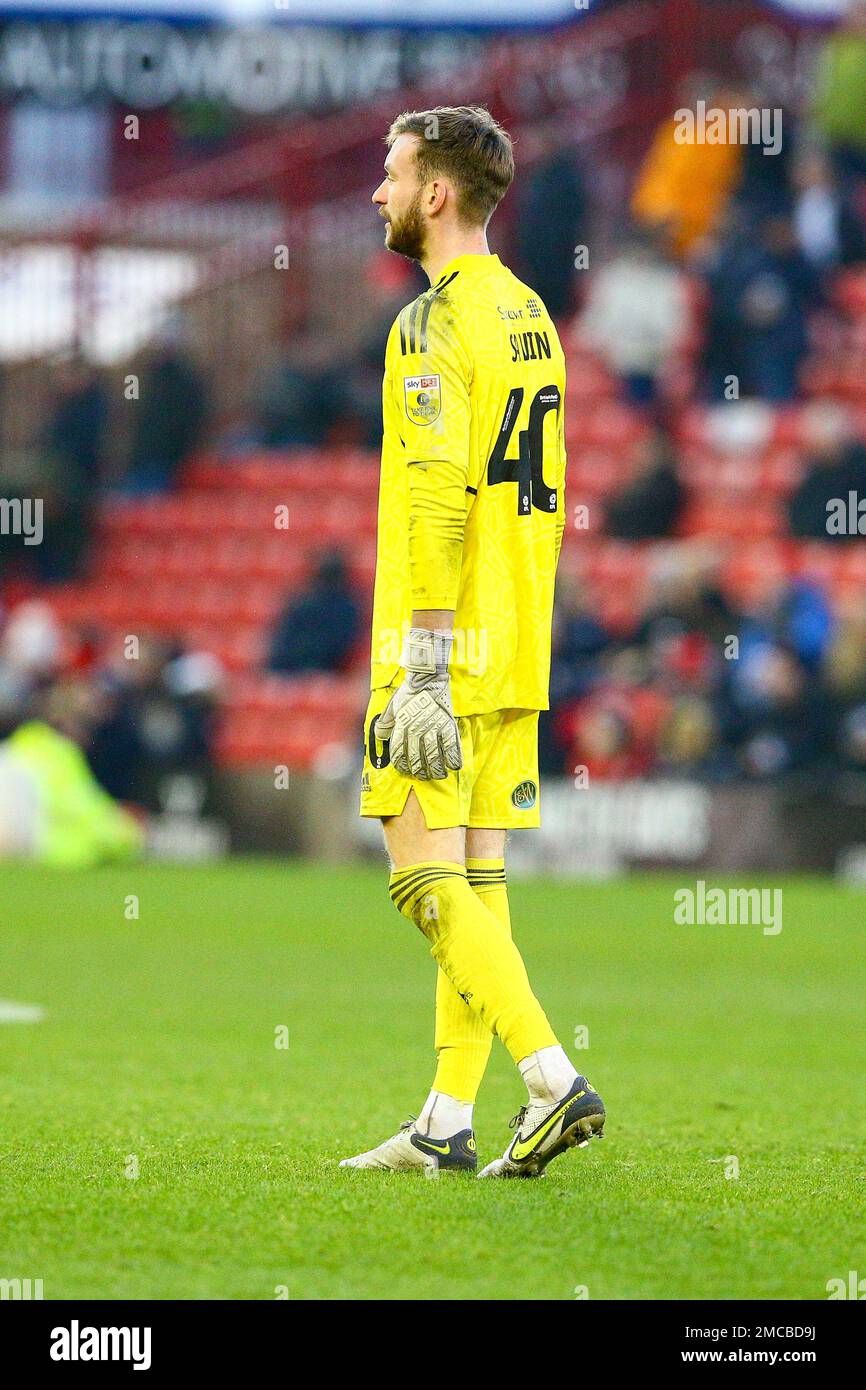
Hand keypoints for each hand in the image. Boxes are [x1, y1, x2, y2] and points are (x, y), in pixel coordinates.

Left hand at [374, 628, 462, 779]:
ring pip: (434, 756)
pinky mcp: (448, 724)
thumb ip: (385, 723)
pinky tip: (454, 767)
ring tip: (438, 775)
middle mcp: (416, 729)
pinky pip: (452, 746)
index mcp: (402, 726)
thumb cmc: (408, 692)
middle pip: (417, 758)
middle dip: (419, 771)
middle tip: (422, 776)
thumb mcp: (392, 706)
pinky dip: (453, 758)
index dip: (402, 765)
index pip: (399, 752)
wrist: (427, 677)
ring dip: (436, 770)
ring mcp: (433, 727)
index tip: (405, 771)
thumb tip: (380, 737)